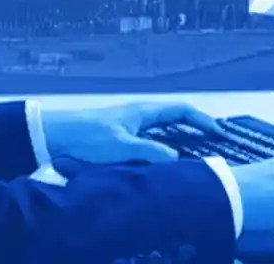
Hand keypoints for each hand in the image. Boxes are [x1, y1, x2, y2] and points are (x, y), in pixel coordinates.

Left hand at [41, 101, 222, 173]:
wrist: (54, 136)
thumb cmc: (86, 137)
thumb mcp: (121, 146)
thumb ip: (150, 152)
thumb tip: (176, 158)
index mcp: (143, 112)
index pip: (181, 110)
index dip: (202, 120)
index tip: (219, 132)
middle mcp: (138, 115)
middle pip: (174, 118)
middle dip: (194, 128)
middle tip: (211, 143)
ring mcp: (129, 125)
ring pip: (162, 130)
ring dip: (179, 139)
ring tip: (192, 156)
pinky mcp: (119, 137)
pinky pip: (150, 140)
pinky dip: (162, 148)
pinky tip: (161, 164)